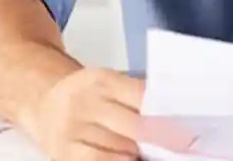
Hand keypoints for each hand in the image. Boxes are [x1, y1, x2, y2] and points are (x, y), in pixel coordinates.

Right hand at [20, 67, 191, 160]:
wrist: (43, 102)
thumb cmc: (87, 96)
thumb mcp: (110, 85)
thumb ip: (138, 97)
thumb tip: (176, 121)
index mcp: (101, 80)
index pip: (142, 98)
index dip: (168, 119)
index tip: (189, 133)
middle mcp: (84, 103)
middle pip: (135, 128)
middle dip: (161, 142)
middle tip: (181, 147)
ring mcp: (71, 130)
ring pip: (121, 151)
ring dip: (140, 155)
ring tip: (151, 153)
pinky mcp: (63, 153)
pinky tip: (128, 158)